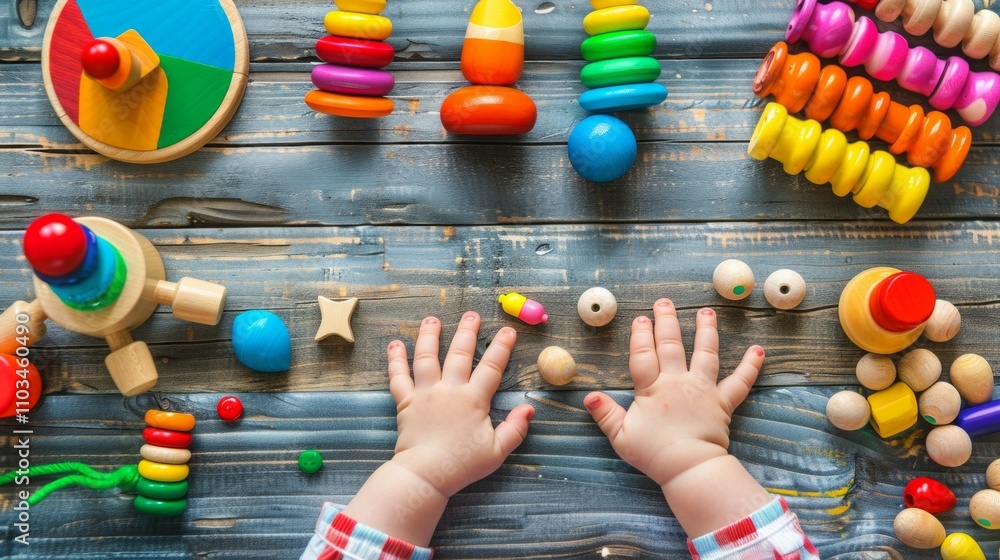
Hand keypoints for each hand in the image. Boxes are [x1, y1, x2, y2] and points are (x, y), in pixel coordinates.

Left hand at [387, 312, 534, 497]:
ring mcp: (426, 393)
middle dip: (466, 332)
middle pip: (459, 354)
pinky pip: (398, 376)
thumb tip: (529, 408)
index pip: (491, 367)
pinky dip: (395, 359)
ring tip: (431, 320)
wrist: (426, 474)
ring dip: (429, 336)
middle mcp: (450, 390)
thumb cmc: (463, 464)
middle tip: (471, 315)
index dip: (501, 348)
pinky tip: (395, 344)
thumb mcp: (497, 451)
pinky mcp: (405, 402)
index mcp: (474, 400)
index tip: (508, 331)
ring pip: (426, 357)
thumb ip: (515, 428)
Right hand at [584, 298, 763, 486]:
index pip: (643, 355)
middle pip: (671, 346)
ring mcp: (702, 389)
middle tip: (664, 302)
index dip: (640, 336)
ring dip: (706, 331)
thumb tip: (588, 396)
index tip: (640, 318)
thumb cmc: (654, 453)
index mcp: (651, 389)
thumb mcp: (621, 436)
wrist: (689, 467)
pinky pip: (740, 382)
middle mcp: (677, 382)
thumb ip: (605, 414)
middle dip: (666, 321)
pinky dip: (750, 366)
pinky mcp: (723, 402)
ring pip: (705, 354)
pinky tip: (759, 350)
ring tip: (707, 312)